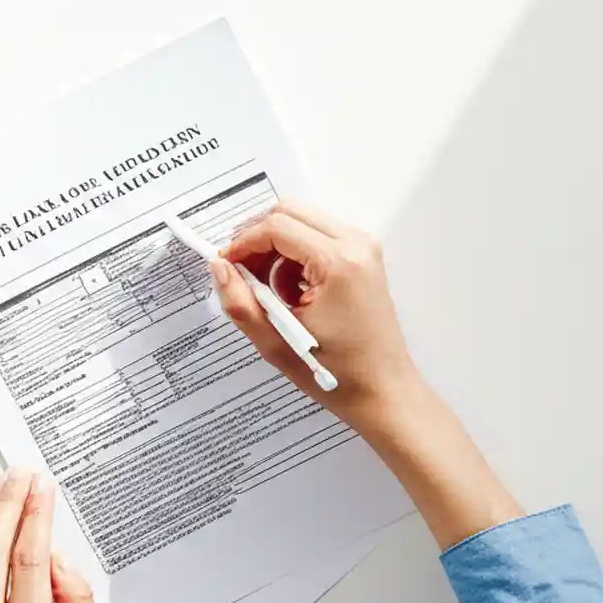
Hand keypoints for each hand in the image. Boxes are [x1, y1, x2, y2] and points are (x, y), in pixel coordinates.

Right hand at [210, 200, 421, 431]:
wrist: (383, 391)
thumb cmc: (337, 374)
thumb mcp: (276, 343)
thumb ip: (240, 303)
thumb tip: (218, 267)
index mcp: (339, 263)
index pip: (276, 227)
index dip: (243, 243)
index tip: (225, 264)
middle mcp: (357, 244)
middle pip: (290, 212)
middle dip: (258, 238)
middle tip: (241, 273)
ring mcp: (364, 247)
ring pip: (303, 221)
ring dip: (277, 248)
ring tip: (269, 291)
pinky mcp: (364, 257)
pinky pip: (319, 236)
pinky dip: (296, 255)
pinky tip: (292, 293)